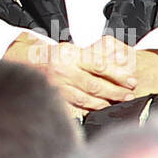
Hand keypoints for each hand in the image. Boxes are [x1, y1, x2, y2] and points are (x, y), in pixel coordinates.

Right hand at [6, 33, 137, 115]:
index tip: (131, 80)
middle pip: (95, 84)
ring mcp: (58, 86)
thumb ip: (94, 55)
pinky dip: (89, 109)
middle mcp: (63, 70)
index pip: (99, 65)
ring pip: (86, 98)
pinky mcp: (54, 97)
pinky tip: (99, 109)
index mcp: (69, 54)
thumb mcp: (72, 49)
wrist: (26, 62)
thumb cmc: (52, 55)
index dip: (118, 74)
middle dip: (115, 91)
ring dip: (105, 102)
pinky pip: (75, 106)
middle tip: (129, 95)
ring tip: (118, 103)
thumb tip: (121, 59)